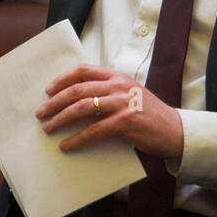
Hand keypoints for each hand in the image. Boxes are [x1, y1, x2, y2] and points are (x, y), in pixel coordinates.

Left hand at [35, 64, 183, 160]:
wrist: (175, 130)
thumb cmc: (149, 114)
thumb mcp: (129, 94)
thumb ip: (108, 92)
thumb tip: (76, 101)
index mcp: (117, 77)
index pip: (83, 71)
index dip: (62, 79)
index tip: (48, 90)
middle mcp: (118, 86)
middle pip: (77, 90)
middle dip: (55, 102)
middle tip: (41, 113)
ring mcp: (122, 103)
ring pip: (82, 107)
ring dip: (60, 119)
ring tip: (48, 129)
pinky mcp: (125, 123)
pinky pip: (93, 131)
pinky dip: (76, 139)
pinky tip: (66, 145)